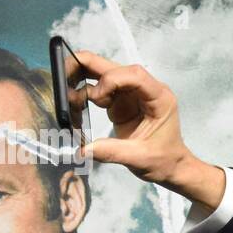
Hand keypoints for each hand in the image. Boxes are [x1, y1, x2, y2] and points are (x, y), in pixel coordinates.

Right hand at [74, 50, 224, 211]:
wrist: (170, 166)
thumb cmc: (163, 160)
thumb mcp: (139, 158)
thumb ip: (111, 152)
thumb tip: (82, 150)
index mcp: (158, 98)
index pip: (135, 75)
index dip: (112, 79)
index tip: (96, 97)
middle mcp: (144, 90)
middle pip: (113, 67)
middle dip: (86, 66)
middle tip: (62, 74)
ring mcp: (130, 94)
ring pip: (102, 74)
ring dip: (81, 81)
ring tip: (67, 100)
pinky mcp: (120, 101)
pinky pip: (97, 89)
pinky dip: (83, 96)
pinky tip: (74, 109)